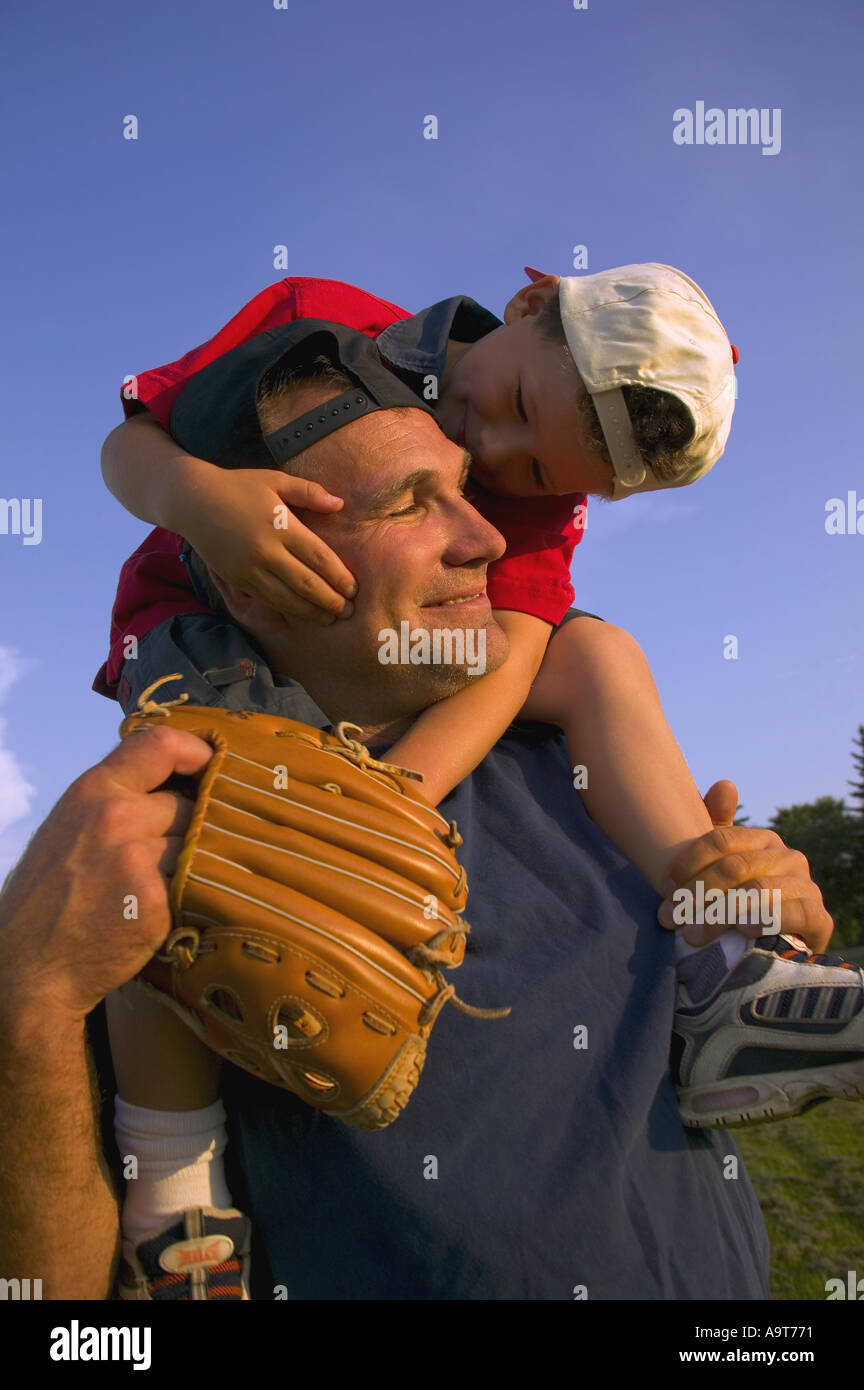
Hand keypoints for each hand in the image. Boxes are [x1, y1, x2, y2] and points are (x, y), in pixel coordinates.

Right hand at [0, 726, 212, 1026]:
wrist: (28, 969)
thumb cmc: (47, 898)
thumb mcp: (68, 827)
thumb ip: (114, 799)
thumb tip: (174, 780)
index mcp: (91, 791)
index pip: (161, 744)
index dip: (198, 751)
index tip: (213, 765)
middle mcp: (115, 817)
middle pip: (189, 803)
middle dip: (191, 827)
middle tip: (173, 853)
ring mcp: (137, 859)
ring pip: (197, 844)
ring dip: (193, 863)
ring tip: (163, 885)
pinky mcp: (157, 901)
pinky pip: (196, 883)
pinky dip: (188, 894)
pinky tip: (161, 910)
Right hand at [178, 464, 356, 624]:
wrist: (192, 500)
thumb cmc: (238, 487)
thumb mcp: (275, 480)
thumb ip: (309, 492)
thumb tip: (339, 504)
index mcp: (281, 525)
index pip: (319, 557)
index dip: (339, 577)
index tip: (354, 589)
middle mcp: (267, 551)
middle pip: (307, 584)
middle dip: (331, 601)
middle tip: (348, 611)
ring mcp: (249, 568)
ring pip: (287, 599)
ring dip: (311, 612)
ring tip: (329, 618)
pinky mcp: (236, 579)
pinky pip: (265, 600)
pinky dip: (286, 611)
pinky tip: (300, 616)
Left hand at [656, 779, 833, 952]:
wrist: (782, 945)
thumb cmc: (743, 901)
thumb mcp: (724, 866)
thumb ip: (717, 828)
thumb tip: (725, 784)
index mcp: (763, 841)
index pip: (721, 841)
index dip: (689, 862)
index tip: (666, 886)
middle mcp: (789, 858)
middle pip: (735, 867)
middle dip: (697, 893)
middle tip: (669, 916)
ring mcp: (806, 887)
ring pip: (759, 890)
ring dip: (720, 912)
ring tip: (692, 933)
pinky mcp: (819, 918)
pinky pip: (794, 914)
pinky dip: (767, 918)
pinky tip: (744, 929)